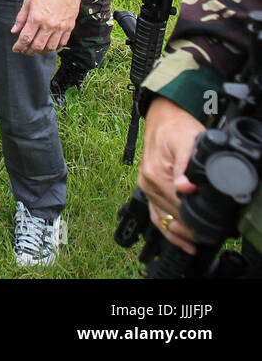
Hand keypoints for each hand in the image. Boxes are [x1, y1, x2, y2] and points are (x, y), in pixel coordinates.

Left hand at [10, 0, 82, 53]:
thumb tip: (14, 31)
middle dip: (28, 51)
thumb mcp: (28, 2)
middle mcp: (48, 25)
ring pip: (50, 47)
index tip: (16, 48)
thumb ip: (21, 18)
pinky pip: (62, 43)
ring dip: (41, 51)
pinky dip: (54, 47)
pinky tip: (49, 44)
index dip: (19, 46)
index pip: (25, 38)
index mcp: (36, 18)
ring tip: (36, 49)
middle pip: (37, 46)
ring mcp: (60, 27)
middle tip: (24, 51)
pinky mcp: (69, 27)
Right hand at [138, 96, 204, 252]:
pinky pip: (156, 216)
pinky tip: (182, 242)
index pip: (179, 208)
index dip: (197, 220)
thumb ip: (187, 165)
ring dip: (182, 234)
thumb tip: (185, 188)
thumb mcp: (188, 141)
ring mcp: (146, 188)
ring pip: (164, 220)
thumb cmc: (177, 128)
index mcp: (155, 175)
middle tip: (215, 235)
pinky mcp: (147, 189)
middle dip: (193, 228)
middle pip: (173, 216)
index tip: (215, 228)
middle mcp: (147, 184)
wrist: (163, 118)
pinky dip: (168, 232)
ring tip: (200, 242)